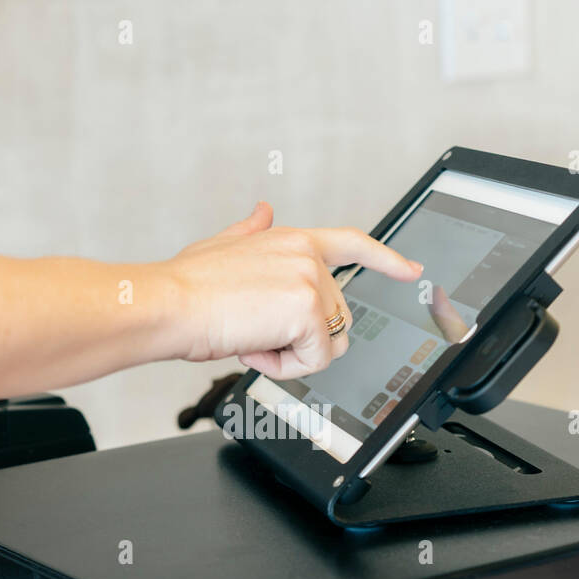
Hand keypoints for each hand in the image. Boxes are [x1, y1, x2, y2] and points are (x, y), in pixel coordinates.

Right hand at [164, 202, 421, 378]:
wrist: (166, 304)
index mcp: (291, 239)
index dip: (386, 258)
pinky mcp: (309, 309)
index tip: (411, 270)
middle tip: (252, 332)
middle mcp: (307, 254)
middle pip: (337, 318)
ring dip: (288, 355)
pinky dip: (283, 368)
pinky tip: (251, 348)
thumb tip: (262, 211)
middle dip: (299, 339)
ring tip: (248, 337)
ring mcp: (310, 279)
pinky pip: (315, 361)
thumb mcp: (220, 247)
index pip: (353, 243)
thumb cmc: (184, 286)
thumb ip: (249, 230)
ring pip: (328, 345)